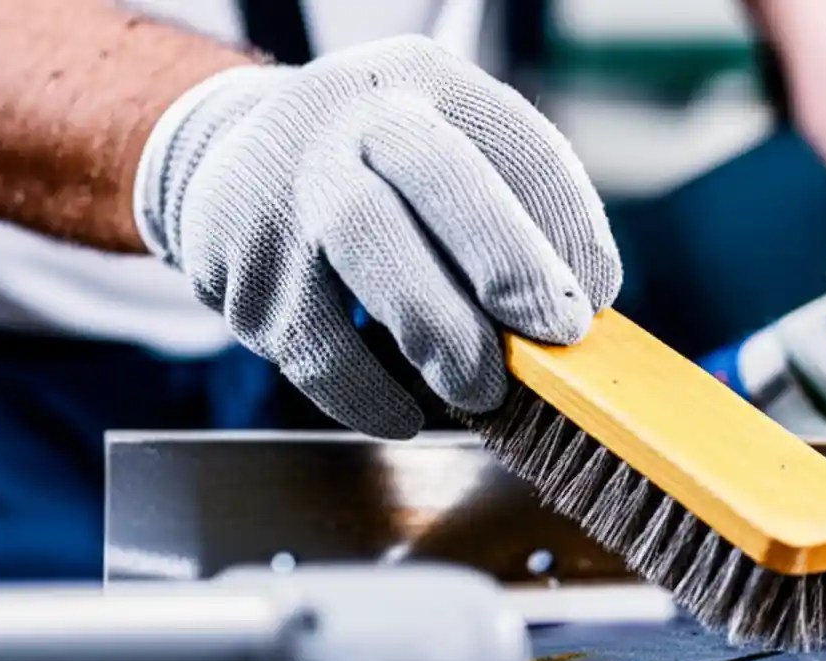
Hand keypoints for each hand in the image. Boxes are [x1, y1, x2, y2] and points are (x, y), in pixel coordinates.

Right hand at [134, 37, 620, 437]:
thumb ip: (516, 205)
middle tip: (552, 337)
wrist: (232, 159)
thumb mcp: (445, 146)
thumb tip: (585, 297)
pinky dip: (364, 393)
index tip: (593, 299)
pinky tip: (401, 412)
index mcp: (423, 82)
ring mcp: (285, 185)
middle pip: (439, 177)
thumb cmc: (374, 168)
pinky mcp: (239, 264)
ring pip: (370, 254)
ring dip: (438, 337)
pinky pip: (312, 344)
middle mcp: (350, 118)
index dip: (567, 225)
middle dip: (509, 265)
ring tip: (479, 389)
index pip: (517, 142)